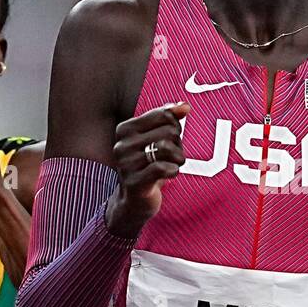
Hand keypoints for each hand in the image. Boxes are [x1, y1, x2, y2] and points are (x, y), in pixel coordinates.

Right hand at [106, 103, 189, 235]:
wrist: (134, 201)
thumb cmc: (149, 165)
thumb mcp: (157, 138)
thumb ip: (169, 118)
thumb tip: (185, 105)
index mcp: (125, 129)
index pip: (164, 115)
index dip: (175, 126)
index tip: (171, 138)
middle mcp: (122, 144)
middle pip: (169, 131)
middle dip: (178, 144)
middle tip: (172, 156)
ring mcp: (126, 164)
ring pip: (168, 148)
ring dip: (179, 158)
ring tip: (173, 164)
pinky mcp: (135, 183)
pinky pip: (164, 168)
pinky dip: (174, 171)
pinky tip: (169, 175)